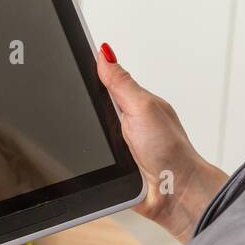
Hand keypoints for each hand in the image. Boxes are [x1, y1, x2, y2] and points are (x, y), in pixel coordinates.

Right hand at [97, 43, 227, 243]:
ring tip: (98, 145)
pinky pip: (88, 157)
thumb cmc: (170, 150)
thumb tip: (104, 53)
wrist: (174, 191)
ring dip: (84, 140)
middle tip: (90, 117)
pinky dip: (87, 160)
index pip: (102, 80)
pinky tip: (94, 161)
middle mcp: (124, 121)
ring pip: (86, 134)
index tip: (70, 64)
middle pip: (89, 108)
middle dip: (81, 111)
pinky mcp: (110, 166)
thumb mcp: (142, 108)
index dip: (86, 73)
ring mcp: (116, 144)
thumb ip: (121, 83)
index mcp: (133, 101)